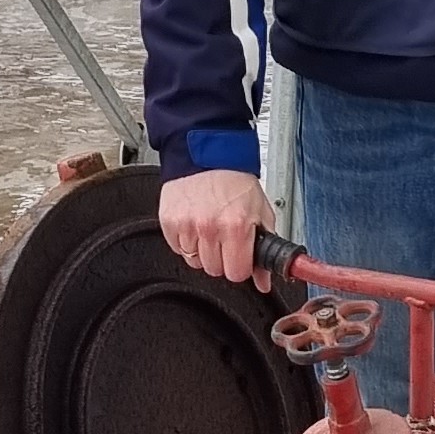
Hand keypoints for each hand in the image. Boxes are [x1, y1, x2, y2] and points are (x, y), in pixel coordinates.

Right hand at [159, 166, 275, 283]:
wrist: (207, 153)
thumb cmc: (235, 179)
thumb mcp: (260, 212)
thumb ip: (265, 248)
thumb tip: (264, 281)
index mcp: (235, 226)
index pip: (236, 273)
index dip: (241, 266)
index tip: (241, 257)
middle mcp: (209, 228)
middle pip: (214, 270)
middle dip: (223, 258)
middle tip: (226, 238)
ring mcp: (186, 225)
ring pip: (195, 262)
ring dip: (203, 250)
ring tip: (209, 227)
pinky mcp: (169, 222)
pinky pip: (177, 249)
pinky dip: (186, 241)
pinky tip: (195, 223)